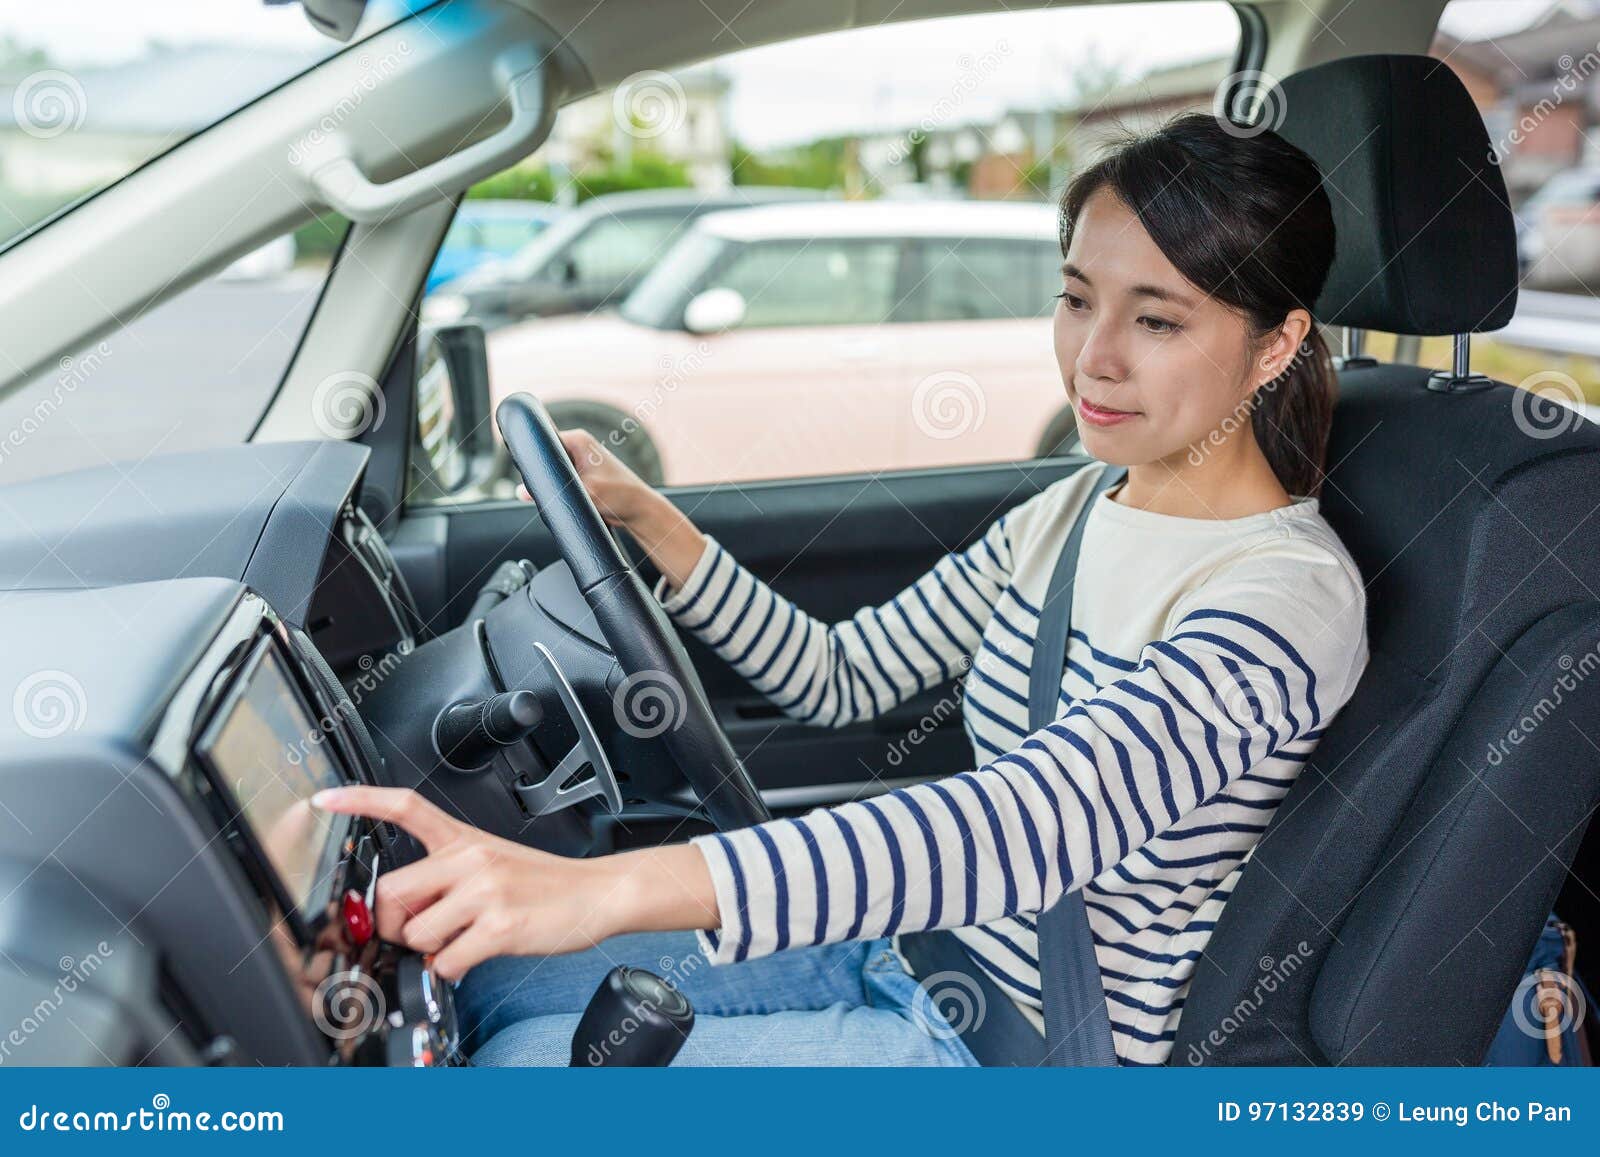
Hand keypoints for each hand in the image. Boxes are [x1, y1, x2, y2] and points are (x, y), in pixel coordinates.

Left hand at [312, 785, 618, 978]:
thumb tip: (406, 918)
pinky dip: (452, 969)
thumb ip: (446, 880)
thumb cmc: (543, 884)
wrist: (595, 893)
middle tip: (417, 933)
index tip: (324, 798)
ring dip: (429, 950)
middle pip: (393, 891)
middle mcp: (470, 858)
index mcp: (463, 839)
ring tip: (459, 942)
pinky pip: (446, 960)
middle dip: (394, 925)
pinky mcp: (499, 924)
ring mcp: (485, 890)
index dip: (359, 800)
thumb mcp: (492, 863)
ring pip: (416, 933)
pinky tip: (474, 956)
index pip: (405, 806)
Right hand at [517, 428, 655, 527]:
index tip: (531, 474)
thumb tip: (521, 492)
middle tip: (553, 490)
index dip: (535, 459)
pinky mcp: (583, 476)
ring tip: (569, 495)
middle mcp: (578, 446)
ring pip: (554, 473)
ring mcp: (580, 461)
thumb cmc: (620, 495)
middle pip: (546, 458)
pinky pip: (563, 482)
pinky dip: (562, 492)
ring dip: (554, 486)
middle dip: (545, 475)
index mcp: (578, 439)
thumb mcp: (584, 493)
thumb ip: (552, 490)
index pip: (543, 442)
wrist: (639, 511)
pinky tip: (570, 501)